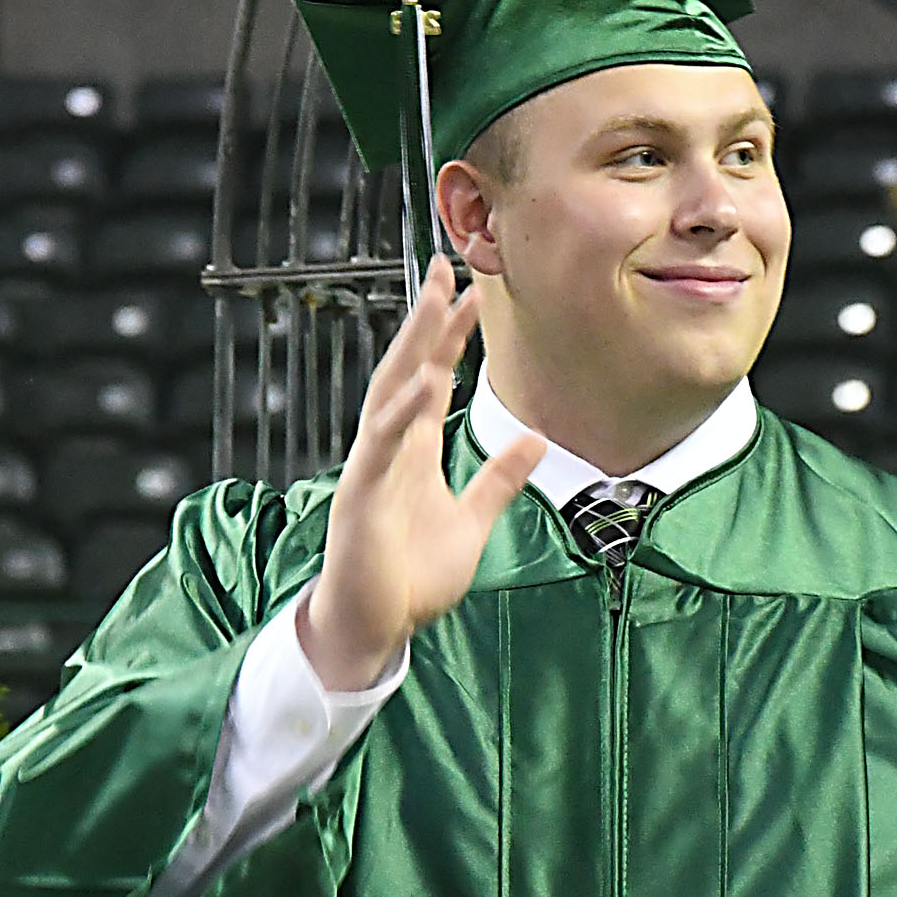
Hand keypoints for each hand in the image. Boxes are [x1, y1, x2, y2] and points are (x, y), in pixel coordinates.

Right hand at [301, 259, 546, 689]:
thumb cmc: (413, 577)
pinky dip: (403, 411)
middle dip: (426, 320)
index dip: (450, 337)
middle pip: (408, 369)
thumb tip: (535, 437)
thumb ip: (500, 480)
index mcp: (413, 450)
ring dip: (414, 347)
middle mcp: (390, 448)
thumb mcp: (473, 521)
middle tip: (445, 269)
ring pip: (391, 393)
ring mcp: (372, 467)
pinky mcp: (361, 494)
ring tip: (436, 304)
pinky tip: (424, 382)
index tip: (471, 292)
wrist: (376, 627)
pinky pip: (382, 444)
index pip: (432, 378)